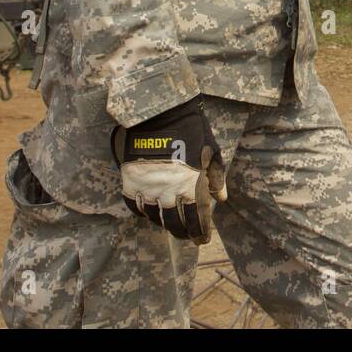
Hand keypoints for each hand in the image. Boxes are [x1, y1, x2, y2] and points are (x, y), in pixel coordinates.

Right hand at [110, 97, 225, 243]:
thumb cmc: (192, 128)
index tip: (203, 240)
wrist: (160, 111)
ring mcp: (148, 187)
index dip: (200, 232)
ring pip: (155, 217)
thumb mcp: (211, 152)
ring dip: (165, 225)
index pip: (197, 219)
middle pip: (175, 223)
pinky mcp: (131, 180)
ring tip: (172, 227)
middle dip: (184, 233)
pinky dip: (144, 213)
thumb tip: (221, 199)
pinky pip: (135, 206)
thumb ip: (216, 178)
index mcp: (192, 184)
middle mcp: (169, 191)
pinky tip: (151, 214)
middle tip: (189, 237)